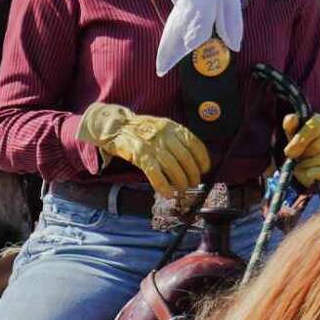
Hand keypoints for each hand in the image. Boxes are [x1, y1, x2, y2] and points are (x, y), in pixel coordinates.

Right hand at [78, 103, 209, 196]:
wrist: (115, 125)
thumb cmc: (142, 129)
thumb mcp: (163, 127)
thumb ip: (176, 139)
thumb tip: (193, 159)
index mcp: (173, 127)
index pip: (194, 143)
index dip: (202, 159)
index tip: (204, 169)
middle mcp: (165, 134)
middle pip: (185, 158)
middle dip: (192, 174)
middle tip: (194, 183)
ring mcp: (152, 145)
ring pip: (172, 167)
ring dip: (180, 181)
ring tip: (182, 189)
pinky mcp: (139, 155)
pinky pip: (155, 173)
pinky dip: (163, 186)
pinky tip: (168, 193)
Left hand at [282, 113, 319, 187]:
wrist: (310, 156)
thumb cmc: (301, 141)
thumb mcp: (293, 132)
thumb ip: (290, 124)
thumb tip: (292, 118)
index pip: (314, 127)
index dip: (300, 140)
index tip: (289, 152)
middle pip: (318, 146)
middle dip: (303, 155)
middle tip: (296, 158)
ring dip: (308, 165)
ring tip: (300, 166)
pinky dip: (317, 174)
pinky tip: (309, 173)